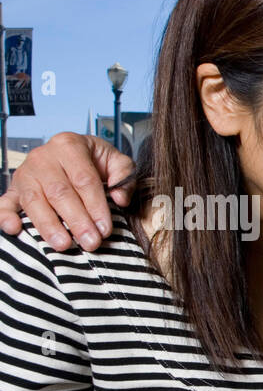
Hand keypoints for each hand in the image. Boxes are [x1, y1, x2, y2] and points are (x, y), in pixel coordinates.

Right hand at [0, 132, 133, 249]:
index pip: (84, 179)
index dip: (96, 206)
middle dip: (76, 220)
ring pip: (34, 200)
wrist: (70, 152)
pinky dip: (5, 215)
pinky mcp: (13, 188)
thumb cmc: (95, 161)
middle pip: (59, 192)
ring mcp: (25, 173)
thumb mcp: (116, 160)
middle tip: (91, 243)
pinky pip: (5, 201)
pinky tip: (14, 229)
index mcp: (69, 145)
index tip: (106, 229)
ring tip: (63, 245)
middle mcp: (43, 157)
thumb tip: (120, 199)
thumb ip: (124, 176)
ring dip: (48, 225)